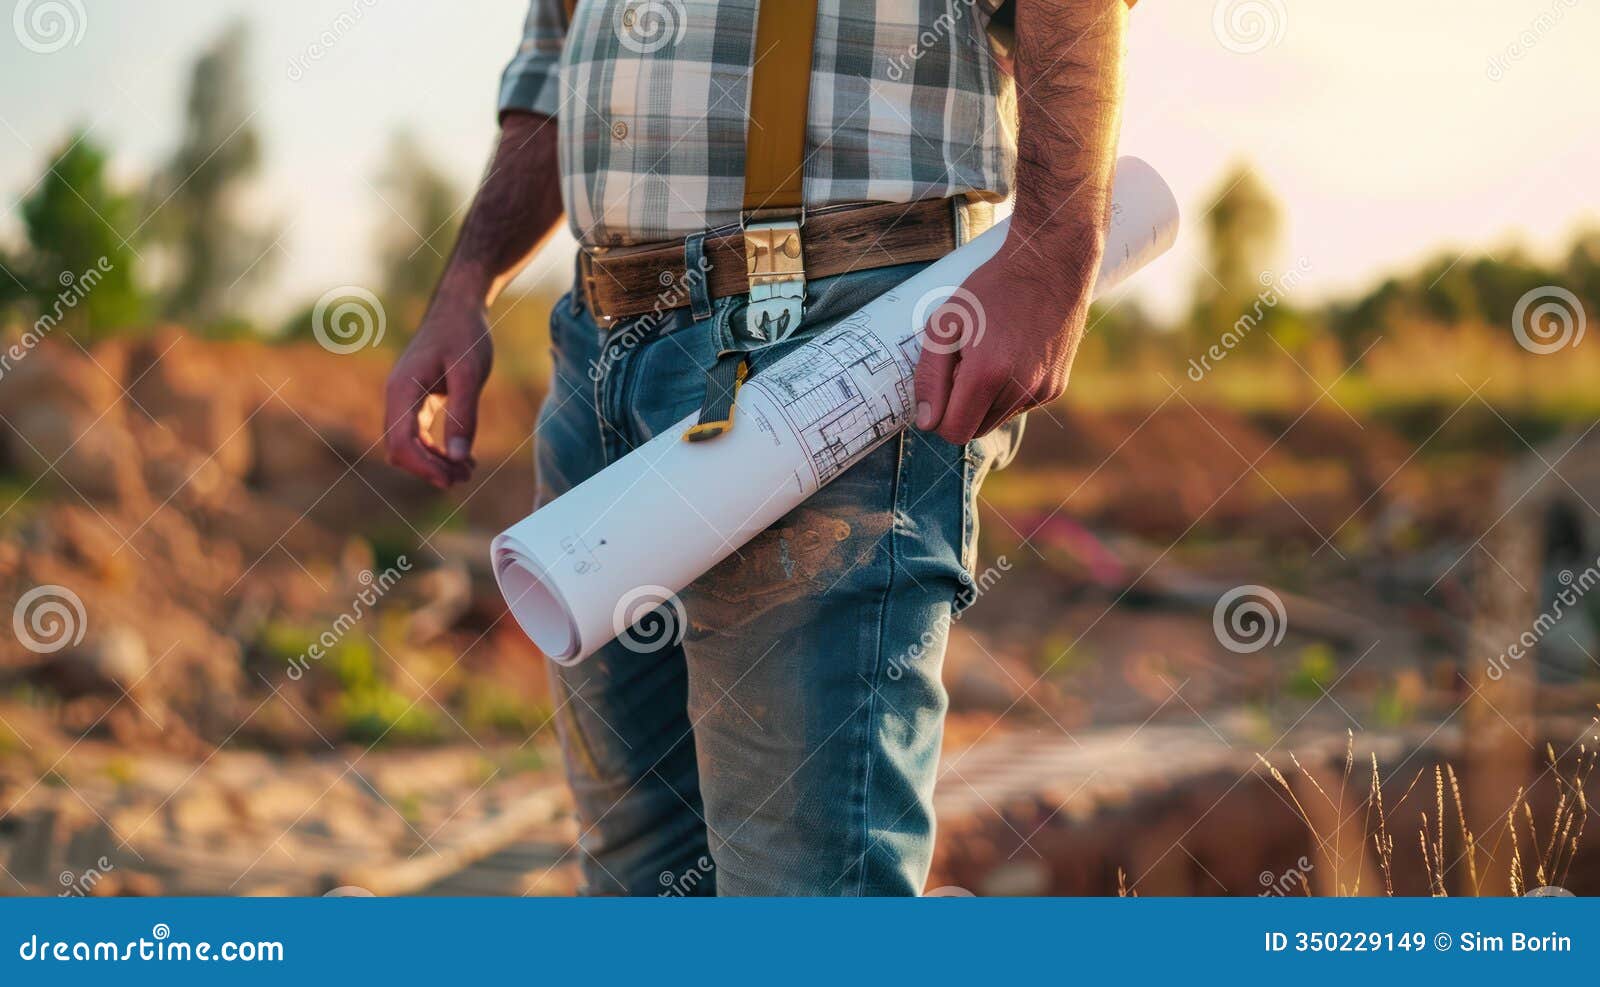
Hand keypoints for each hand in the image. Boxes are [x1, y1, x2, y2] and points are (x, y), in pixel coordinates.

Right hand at [383, 293, 492, 488]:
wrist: (459, 308)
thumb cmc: (464, 335)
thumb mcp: (470, 373)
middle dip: (430, 468)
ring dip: (434, 462)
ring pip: (409, 445)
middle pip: (401, 449)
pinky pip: (418, 436)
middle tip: (466, 478)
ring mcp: (404, 400)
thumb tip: (459, 459)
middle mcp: (396, 397)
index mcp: (402, 390)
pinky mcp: (416, 401)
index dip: (424, 467)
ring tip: (468, 472)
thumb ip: (464, 414)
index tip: (451, 480)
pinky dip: (437, 451)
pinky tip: (463, 458)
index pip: (401, 442)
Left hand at [912, 236, 1095, 444]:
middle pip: (975, 430)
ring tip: (989, 355)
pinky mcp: (1056, 387)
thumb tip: (926, 421)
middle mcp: (1020, 389)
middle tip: (964, 363)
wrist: (1051, 263)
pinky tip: (1012, 354)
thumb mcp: (945, 323)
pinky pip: (1020, 406)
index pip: (954, 431)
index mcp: (987, 374)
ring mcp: (1043, 391)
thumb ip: (929, 376)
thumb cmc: (992, 288)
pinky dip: (1008, 391)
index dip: (939, 415)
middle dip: (962, 407)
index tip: (940, 386)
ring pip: (997, 419)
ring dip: (984, 400)